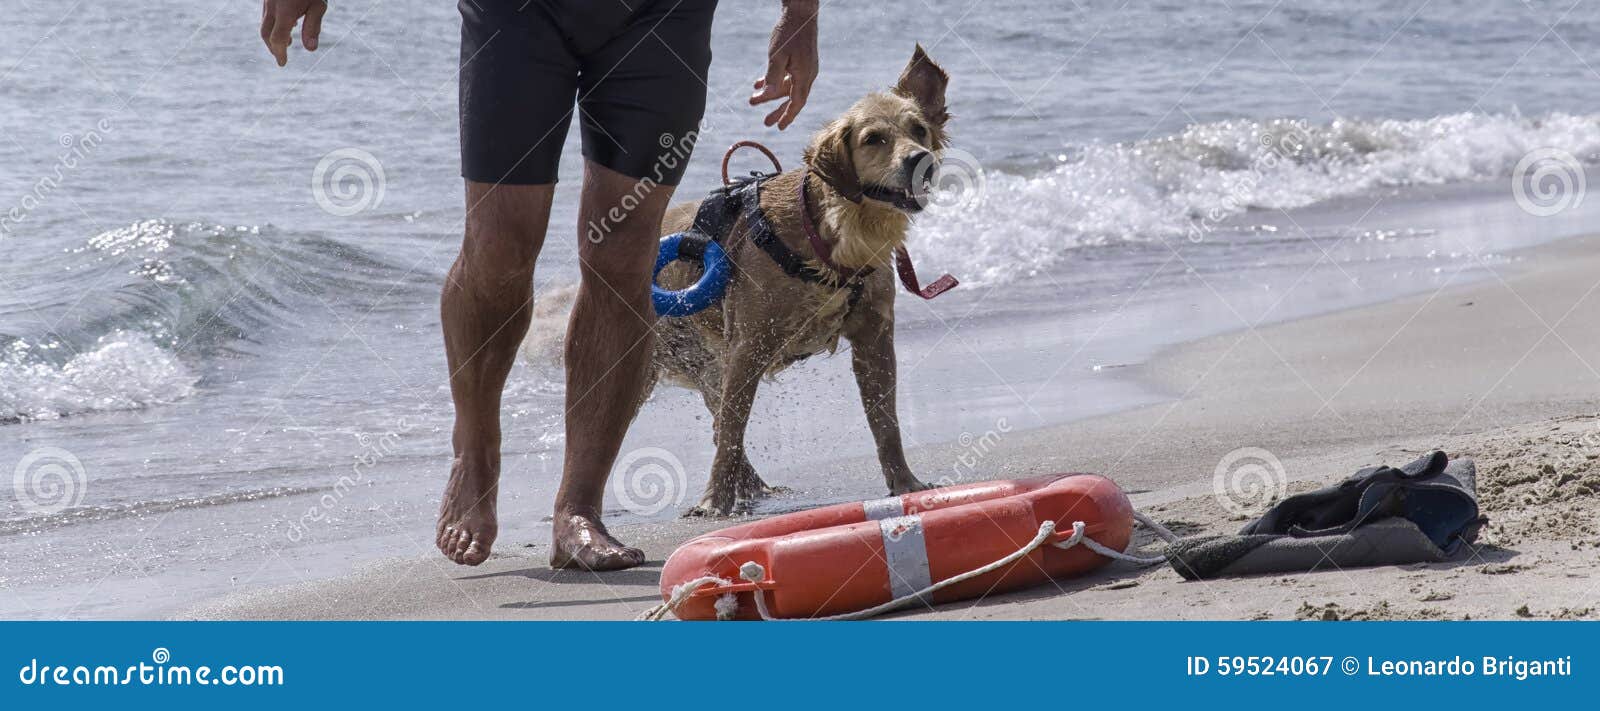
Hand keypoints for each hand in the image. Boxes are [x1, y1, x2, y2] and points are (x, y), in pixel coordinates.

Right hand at [260, 0, 328, 66]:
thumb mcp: (318, 6)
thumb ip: (313, 27)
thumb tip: (310, 49)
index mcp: (284, 12)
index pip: (277, 38)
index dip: (279, 53)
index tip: (282, 63)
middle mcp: (272, 7)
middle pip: (266, 33)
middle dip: (272, 47)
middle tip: (281, 56)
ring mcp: (268, 0)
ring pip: (265, 22)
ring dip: (273, 35)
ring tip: (289, 41)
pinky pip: (267, 13)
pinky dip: (274, 23)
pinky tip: (289, 23)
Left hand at [750, 0, 818, 129]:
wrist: (800, 13)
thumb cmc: (789, 33)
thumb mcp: (777, 55)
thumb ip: (773, 76)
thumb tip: (767, 95)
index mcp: (804, 75)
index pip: (797, 102)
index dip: (788, 116)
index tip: (779, 128)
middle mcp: (807, 74)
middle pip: (793, 98)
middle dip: (779, 110)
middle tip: (766, 122)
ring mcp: (805, 68)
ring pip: (787, 87)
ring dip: (771, 95)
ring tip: (753, 100)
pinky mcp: (800, 61)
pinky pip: (787, 76)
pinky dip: (773, 81)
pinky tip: (758, 83)